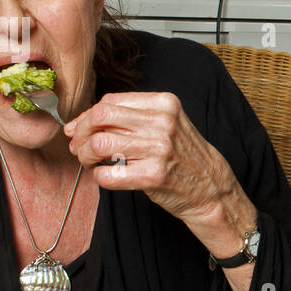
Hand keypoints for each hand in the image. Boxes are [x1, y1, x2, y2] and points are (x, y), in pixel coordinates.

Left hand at [65, 91, 255, 231]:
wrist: (210, 188)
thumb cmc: (182, 156)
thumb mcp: (166, 124)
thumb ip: (132, 117)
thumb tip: (82, 122)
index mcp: (164, 104)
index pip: (110, 102)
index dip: (87, 116)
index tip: (79, 129)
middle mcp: (163, 123)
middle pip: (101, 117)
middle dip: (82, 132)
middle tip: (79, 146)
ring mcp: (159, 149)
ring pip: (99, 143)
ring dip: (86, 155)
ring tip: (90, 162)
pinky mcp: (154, 176)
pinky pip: (108, 174)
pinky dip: (99, 177)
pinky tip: (107, 176)